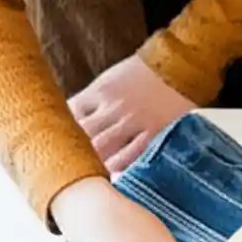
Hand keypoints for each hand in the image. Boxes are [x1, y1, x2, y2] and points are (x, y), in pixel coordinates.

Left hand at [69, 55, 195, 177]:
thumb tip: (68, 123)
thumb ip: (90, 103)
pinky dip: (117, 167)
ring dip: (94, 162)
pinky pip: (130, 158)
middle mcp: (114, 107)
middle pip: (83, 135)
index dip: (63, 130)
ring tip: (90, 173)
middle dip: (75, 150)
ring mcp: (134, 122)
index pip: (69, 115)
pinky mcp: (154, 134)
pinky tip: (113, 172)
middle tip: (71, 165)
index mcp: (100, 92)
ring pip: (102, 150)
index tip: (62, 142)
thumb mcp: (109, 82)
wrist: (179, 68)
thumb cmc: (141, 77)